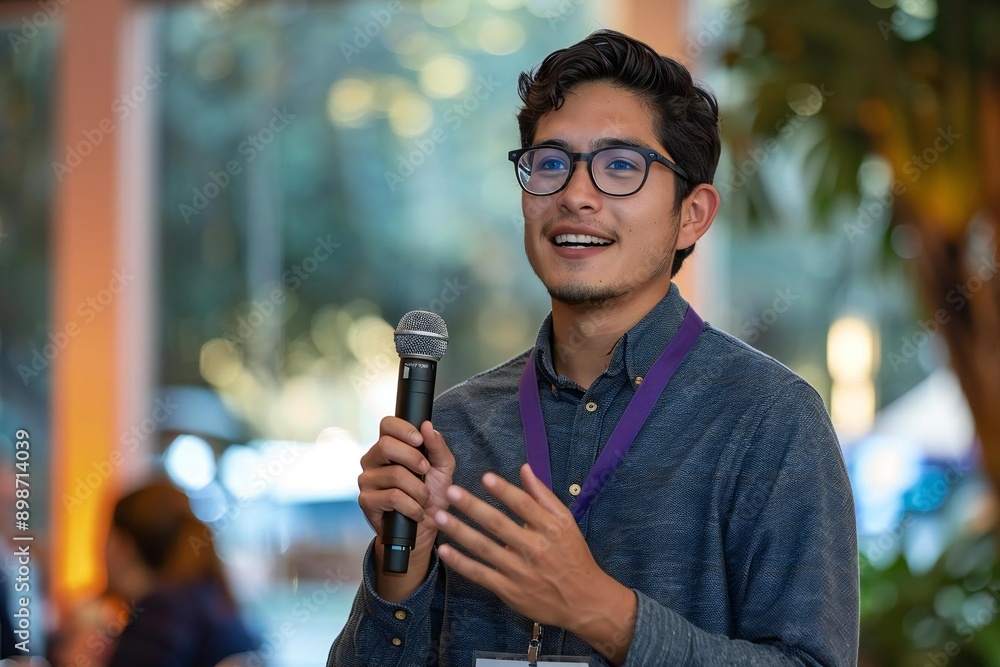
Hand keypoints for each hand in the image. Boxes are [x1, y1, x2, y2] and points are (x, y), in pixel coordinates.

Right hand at [358, 417, 454, 593]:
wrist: (425, 529)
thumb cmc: (432, 494)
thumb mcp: (442, 468)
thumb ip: (437, 446)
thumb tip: (427, 426)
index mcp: (390, 447)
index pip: (387, 424)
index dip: (404, 429)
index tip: (420, 441)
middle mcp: (373, 460)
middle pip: (386, 445)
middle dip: (413, 458)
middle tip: (426, 471)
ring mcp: (367, 480)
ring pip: (394, 474)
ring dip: (418, 489)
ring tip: (425, 498)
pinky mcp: (366, 501)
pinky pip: (391, 497)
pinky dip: (412, 506)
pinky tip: (417, 512)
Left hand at [433, 464, 636, 664]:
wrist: (583, 600)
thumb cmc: (573, 556)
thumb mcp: (565, 522)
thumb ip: (543, 495)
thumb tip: (524, 469)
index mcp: (550, 528)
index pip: (523, 505)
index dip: (503, 490)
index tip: (485, 477)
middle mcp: (533, 548)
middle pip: (498, 524)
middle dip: (472, 507)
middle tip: (450, 492)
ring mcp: (519, 571)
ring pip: (484, 548)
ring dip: (459, 531)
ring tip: (438, 516)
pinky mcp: (508, 590)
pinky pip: (480, 574)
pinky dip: (461, 563)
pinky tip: (444, 550)